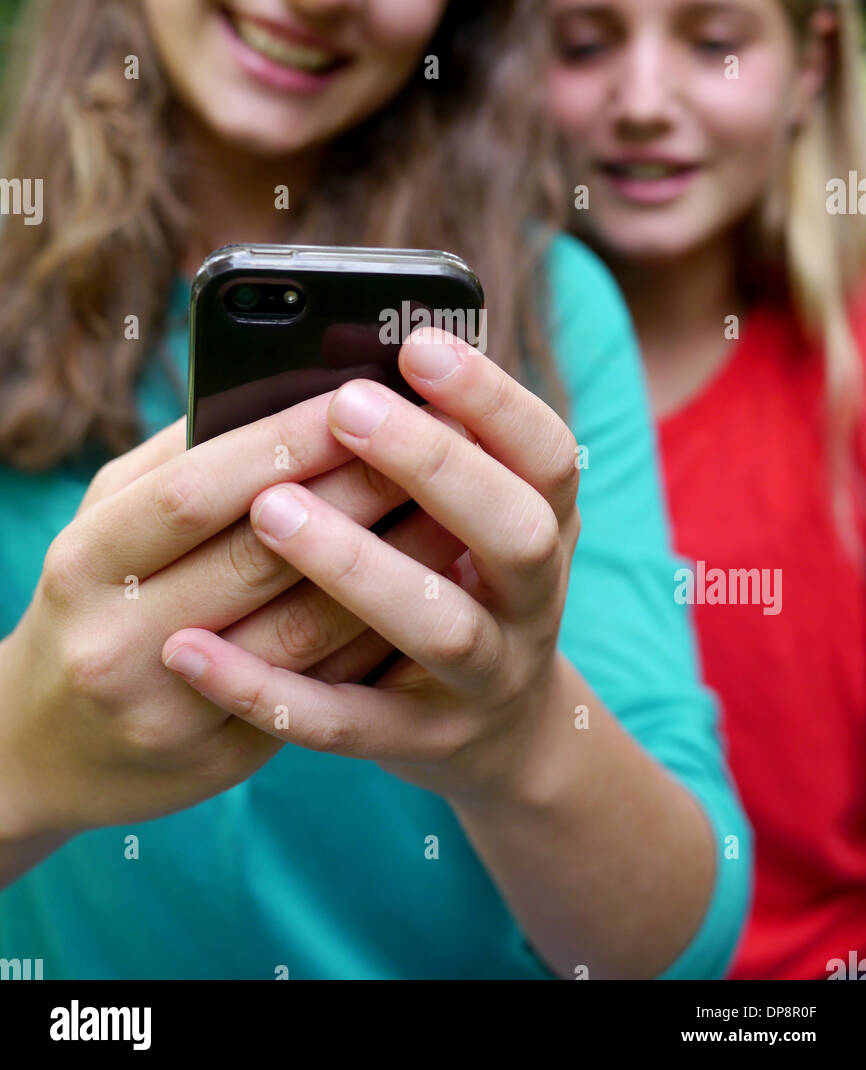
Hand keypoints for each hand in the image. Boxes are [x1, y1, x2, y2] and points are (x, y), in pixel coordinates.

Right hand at [0, 393, 465, 839]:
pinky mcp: (225, 759)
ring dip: (392, 563)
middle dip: (358, 489)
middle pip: (263, 554)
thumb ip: (181, 460)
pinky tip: (432, 588)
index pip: (200, 491)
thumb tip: (282, 392)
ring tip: (454, 508)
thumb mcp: (105, 522)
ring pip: (307, 628)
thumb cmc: (89, 600)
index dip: (286, 442)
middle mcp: (121, 640)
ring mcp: (173, 711)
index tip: (359, 394)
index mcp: (86, 561)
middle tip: (434, 438)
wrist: (45, 750)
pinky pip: (321, 689)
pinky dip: (380, 631)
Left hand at [162, 327, 581, 804]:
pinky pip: (346, 723)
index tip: (417, 345)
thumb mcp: (467, 518)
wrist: (504, 733)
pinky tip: (191, 649)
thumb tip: (327, 369)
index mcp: (544, 523)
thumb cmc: (456, 580)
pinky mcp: (424, 744)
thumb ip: (425, 458)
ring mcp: (488, 679)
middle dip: (435, 466)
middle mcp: (533, 600)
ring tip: (271, 511)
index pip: (546, 455)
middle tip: (348, 407)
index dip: (494, 400)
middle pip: (515, 534)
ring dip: (358, 567)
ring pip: (440, 628)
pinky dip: (269, 689)